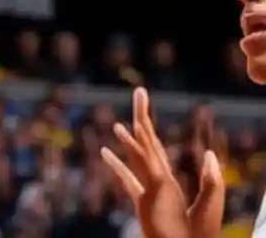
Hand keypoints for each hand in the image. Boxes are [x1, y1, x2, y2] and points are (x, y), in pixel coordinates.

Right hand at [101, 88, 223, 237]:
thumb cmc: (197, 237)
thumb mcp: (208, 207)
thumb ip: (210, 182)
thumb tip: (208, 154)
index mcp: (169, 178)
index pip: (154, 143)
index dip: (146, 119)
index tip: (142, 97)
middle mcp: (159, 179)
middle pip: (147, 143)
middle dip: (142, 117)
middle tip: (139, 92)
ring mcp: (150, 190)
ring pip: (137, 159)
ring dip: (128, 141)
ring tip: (117, 125)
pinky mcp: (143, 203)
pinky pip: (128, 180)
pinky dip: (117, 166)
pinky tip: (105, 154)